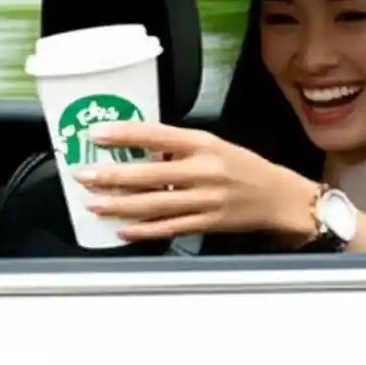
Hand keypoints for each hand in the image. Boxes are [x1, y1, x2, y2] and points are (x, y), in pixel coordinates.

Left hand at [74, 121, 320, 241]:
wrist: (280, 197)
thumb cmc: (243, 167)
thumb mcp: (213, 145)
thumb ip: (177, 147)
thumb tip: (137, 149)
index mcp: (204, 144)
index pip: (157, 136)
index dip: (125, 135)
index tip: (97, 134)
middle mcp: (204, 170)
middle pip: (150, 174)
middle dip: (112, 176)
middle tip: (85, 175)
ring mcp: (205, 199)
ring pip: (154, 204)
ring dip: (120, 205)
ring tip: (94, 203)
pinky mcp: (207, 223)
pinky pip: (169, 228)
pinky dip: (143, 230)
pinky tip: (122, 229)